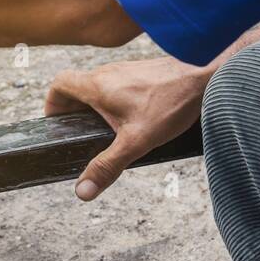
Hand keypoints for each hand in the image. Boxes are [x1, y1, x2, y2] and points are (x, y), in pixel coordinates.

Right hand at [44, 55, 209, 200]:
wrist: (207, 74)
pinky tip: (134, 120)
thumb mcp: (136, 142)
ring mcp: (126, 70)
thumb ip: (107, 166)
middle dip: (74, 112)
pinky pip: (119, 85)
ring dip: (96, 106)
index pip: (59, 84)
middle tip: (82, 135)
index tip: (58, 124)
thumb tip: (82, 190)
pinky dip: (116, 101)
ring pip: (99, 86)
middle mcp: (108, 73)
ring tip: (108, 131)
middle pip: (77, 88)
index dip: (52, 104)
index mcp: (97, 86)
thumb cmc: (172, 102)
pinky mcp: (142, 72)